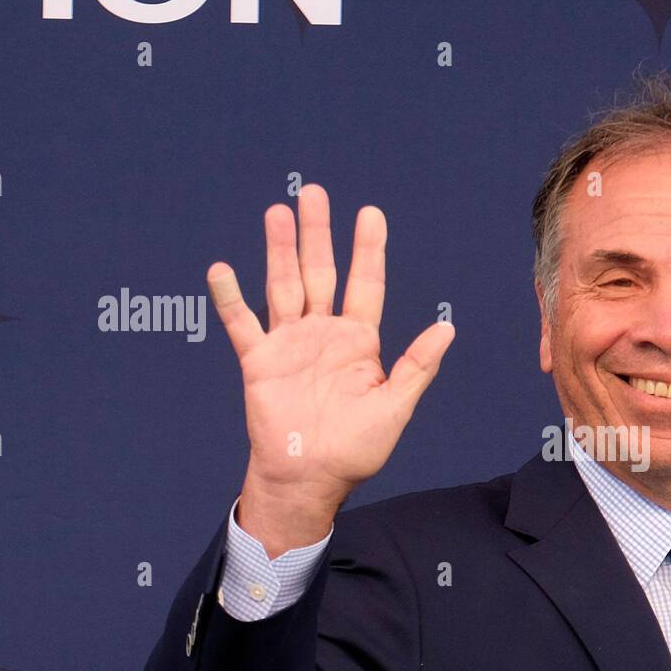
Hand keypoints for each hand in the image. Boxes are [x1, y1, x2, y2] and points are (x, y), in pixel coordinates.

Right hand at [207, 184, 453, 553]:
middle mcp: (323, 334)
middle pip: (320, 273)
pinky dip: (231, 298)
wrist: (311, 478)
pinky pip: (242, 324)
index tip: (370, 213)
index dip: (368, 249)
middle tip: (314, 192)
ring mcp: (290, 344)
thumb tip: (447, 328)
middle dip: (318, 233)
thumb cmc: (357, 449)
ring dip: (279, 250)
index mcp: (359, 342)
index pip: (365, 284)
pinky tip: (223, 269)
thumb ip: (417, 365)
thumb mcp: (395, 406)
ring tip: (277, 212)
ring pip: (284, 286)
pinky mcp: (259, 361)